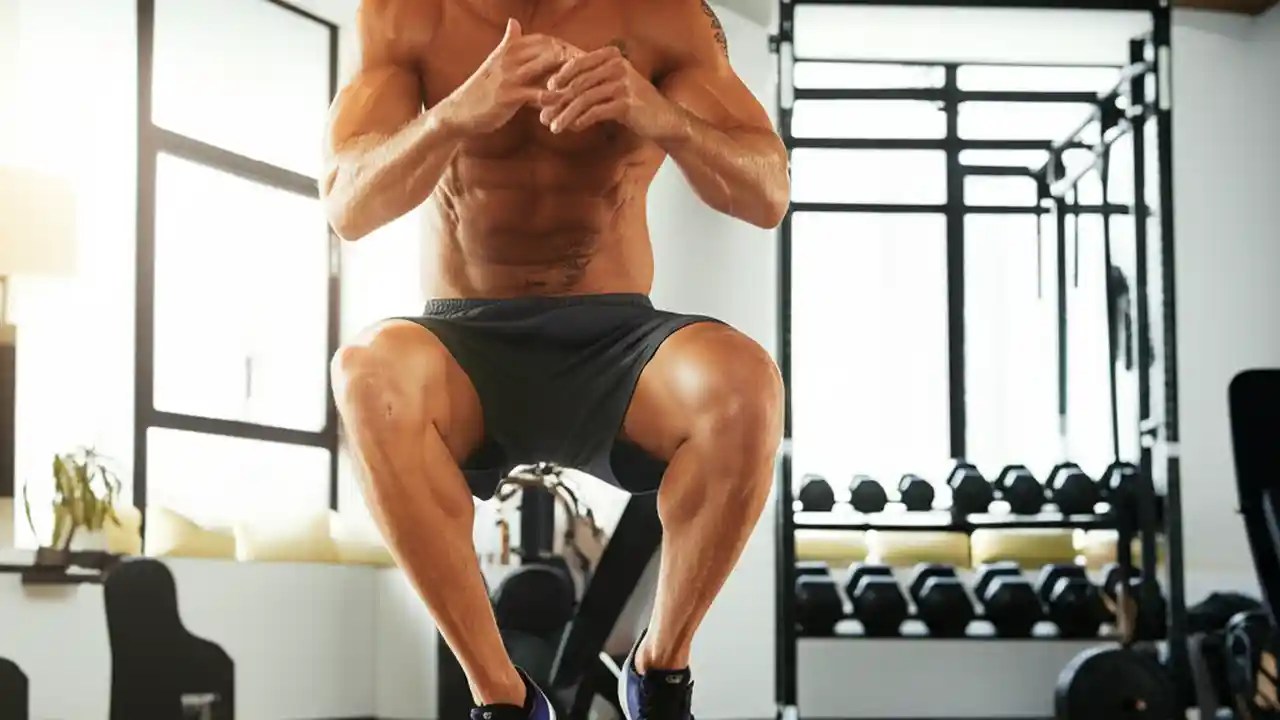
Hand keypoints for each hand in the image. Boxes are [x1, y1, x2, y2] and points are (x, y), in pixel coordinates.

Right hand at [443, 19, 575, 134]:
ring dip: (568, 76)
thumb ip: (509, 43)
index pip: (546, 41)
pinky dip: (555, 100)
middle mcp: (511, 57)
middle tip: (595, 69)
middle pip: (550, 50)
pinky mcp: (508, 96)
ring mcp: (509, 76)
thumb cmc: (482, 88)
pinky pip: (537, 95)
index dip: (567, 47)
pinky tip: (569, 105)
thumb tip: (514, 22)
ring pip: (546, 68)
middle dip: (574, 58)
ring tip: (588, 83)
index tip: (587, 57)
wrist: (459, 111)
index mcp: (510, 48)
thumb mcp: (495, 61)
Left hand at [538, 46, 677, 138]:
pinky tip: (573, 128)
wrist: (662, 118)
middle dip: (558, 102)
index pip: (578, 63)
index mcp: (611, 56)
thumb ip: (589, 81)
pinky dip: (581, 121)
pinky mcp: (626, 103)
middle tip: (544, 117)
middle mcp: (617, 66)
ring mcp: (622, 84)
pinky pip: (595, 112)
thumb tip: (554, 91)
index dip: (560, 77)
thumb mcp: (611, 84)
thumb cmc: (632, 102)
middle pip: (578, 84)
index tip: (547, 92)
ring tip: (553, 127)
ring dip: (565, 115)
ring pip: (584, 100)